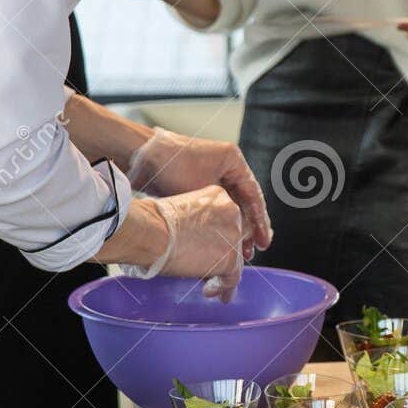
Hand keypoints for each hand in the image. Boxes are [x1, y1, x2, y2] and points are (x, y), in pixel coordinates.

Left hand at [126, 127, 271, 258]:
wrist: (142, 156)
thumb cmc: (174, 168)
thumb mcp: (203, 190)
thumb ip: (224, 209)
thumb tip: (236, 230)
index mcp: (233, 160)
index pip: (253, 195)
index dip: (260, 221)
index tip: (264, 242)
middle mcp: (226, 165)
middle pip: (243, 201)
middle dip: (248, 227)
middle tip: (253, 250)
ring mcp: (211, 172)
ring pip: (229, 205)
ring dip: (233, 225)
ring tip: (237, 250)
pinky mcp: (196, 181)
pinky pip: (214, 205)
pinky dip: (219, 221)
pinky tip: (220, 237)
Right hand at [147, 185, 247, 301]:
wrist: (150, 232)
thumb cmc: (152, 222)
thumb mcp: (180, 211)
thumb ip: (195, 222)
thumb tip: (195, 242)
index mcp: (219, 196)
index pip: (226, 220)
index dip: (219, 238)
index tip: (209, 249)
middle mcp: (232, 212)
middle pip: (233, 239)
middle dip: (223, 255)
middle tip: (212, 270)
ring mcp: (233, 235)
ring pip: (235, 259)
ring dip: (223, 275)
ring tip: (212, 286)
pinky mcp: (230, 258)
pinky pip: (231, 277)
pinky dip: (222, 287)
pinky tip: (209, 290)